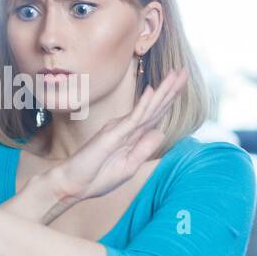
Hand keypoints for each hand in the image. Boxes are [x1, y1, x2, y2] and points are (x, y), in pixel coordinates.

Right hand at [45, 67, 188, 203]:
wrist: (72, 184)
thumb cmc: (96, 177)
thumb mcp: (128, 166)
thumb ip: (143, 149)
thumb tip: (160, 132)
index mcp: (131, 136)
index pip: (155, 115)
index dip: (169, 100)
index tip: (181, 85)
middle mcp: (126, 128)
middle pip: (154, 107)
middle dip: (170, 90)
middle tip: (184, 71)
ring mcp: (119, 129)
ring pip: (146, 108)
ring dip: (162, 91)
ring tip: (175, 75)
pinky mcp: (111, 135)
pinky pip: (132, 119)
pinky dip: (143, 105)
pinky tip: (152, 91)